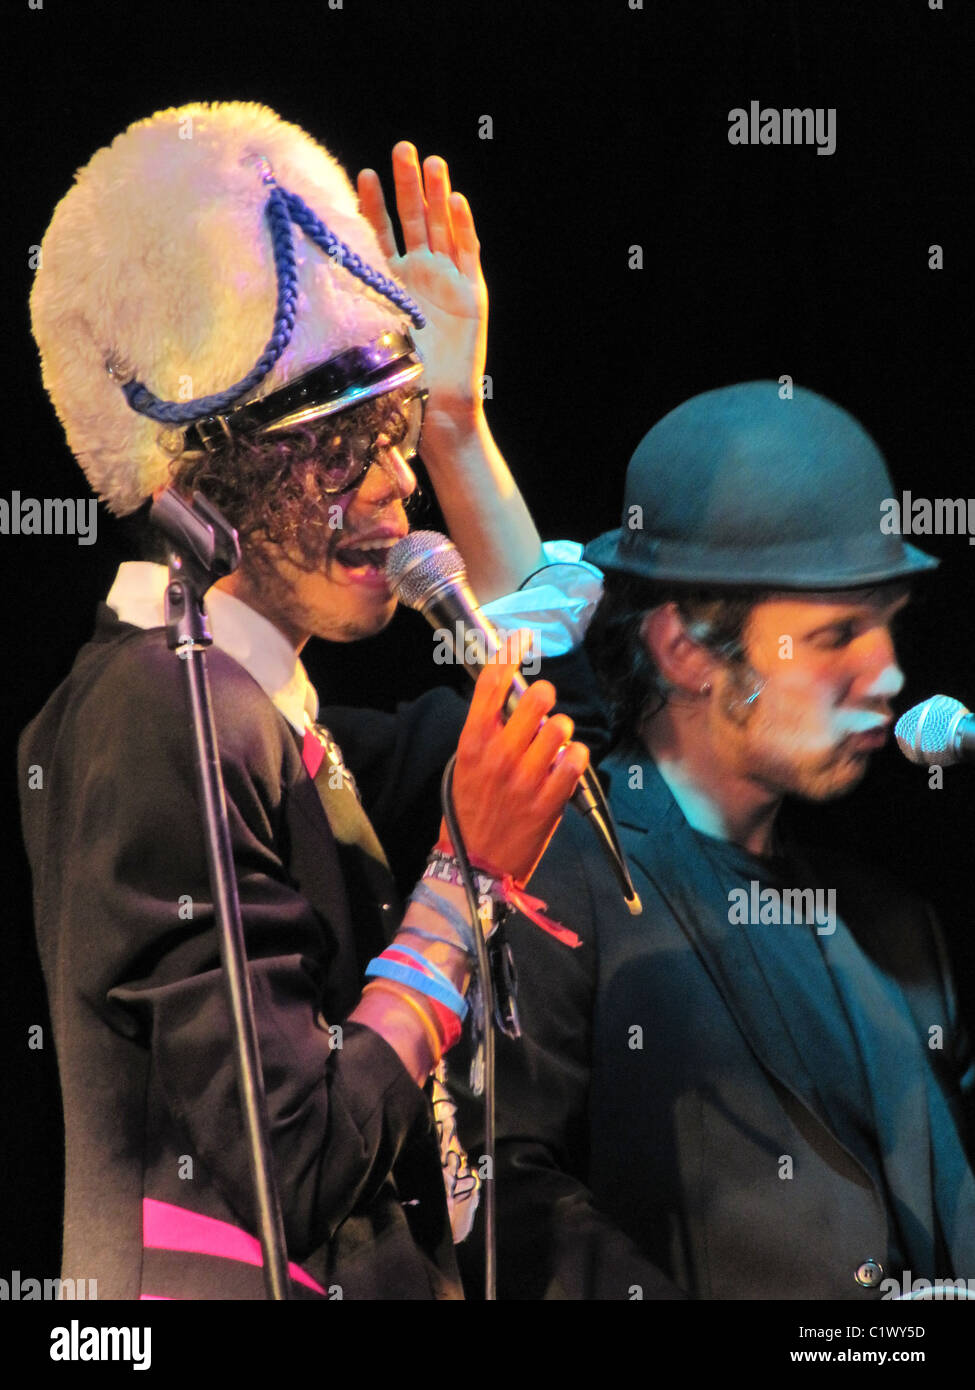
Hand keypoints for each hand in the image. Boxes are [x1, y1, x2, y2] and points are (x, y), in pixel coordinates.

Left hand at [357, 143, 485, 420]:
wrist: (434, 406)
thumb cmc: (395, 377)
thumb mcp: (363, 328)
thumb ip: (349, 298)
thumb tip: (304, 269)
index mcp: (391, 284)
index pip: (380, 234)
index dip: (372, 204)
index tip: (360, 174)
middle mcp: (420, 276)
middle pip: (414, 220)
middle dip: (408, 184)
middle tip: (401, 148)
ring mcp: (447, 281)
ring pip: (442, 228)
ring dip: (437, 195)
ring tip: (431, 161)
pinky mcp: (472, 293)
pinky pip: (468, 253)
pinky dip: (463, 226)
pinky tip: (456, 200)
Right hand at [441, 632, 589, 883]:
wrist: (475, 864)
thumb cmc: (468, 811)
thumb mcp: (463, 765)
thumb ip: (486, 733)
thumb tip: (511, 702)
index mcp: (472, 742)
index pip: (491, 683)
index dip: (509, 653)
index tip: (520, 639)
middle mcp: (499, 754)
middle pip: (536, 698)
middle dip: (544, 697)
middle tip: (543, 707)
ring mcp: (526, 777)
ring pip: (560, 726)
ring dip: (561, 729)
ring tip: (553, 743)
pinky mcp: (549, 799)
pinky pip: (574, 759)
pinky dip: (574, 756)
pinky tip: (564, 763)